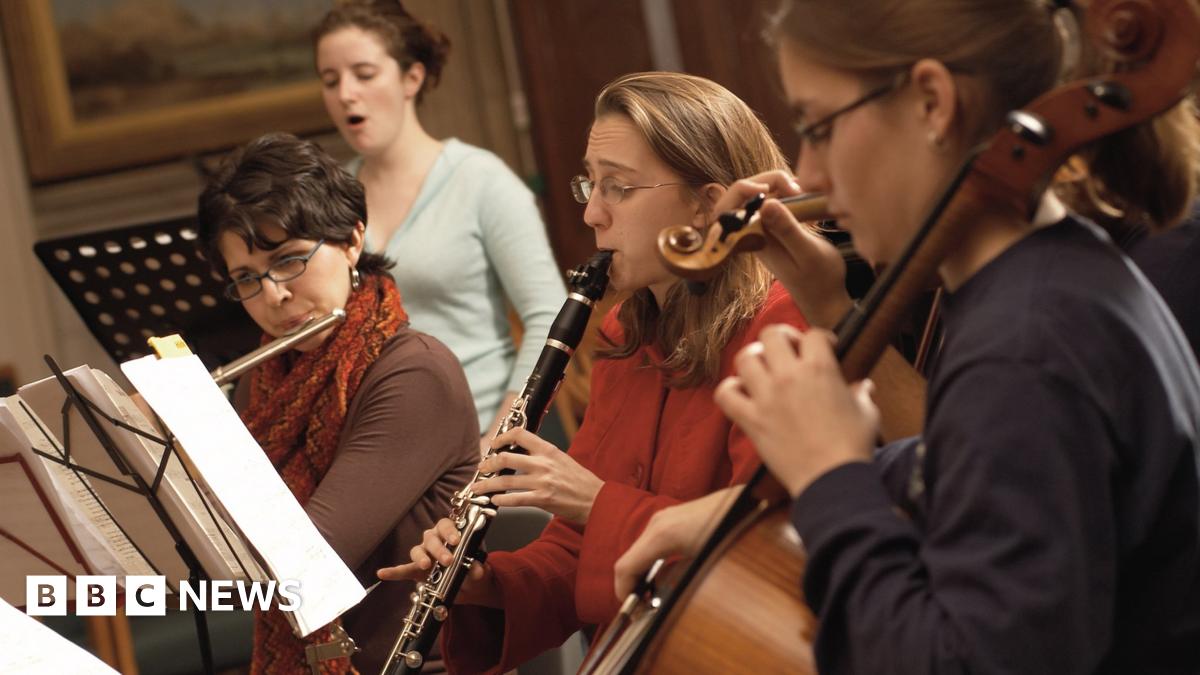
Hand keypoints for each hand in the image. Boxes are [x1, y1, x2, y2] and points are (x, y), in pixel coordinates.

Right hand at [376, 517, 500, 607]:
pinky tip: (382, 573)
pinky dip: (393, 572)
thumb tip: (477, 571)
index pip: (446, 525)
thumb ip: (476, 568)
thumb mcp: (477, 568)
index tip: (456, 541)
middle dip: (439, 549)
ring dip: (421, 557)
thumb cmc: (471, 569)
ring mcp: (424, 555)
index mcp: (449, 534)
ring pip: (417, 550)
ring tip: (426, 565)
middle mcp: (434, 541)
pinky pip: (403, 570)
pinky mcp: (416, 571)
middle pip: (431, 538)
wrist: (468, 586)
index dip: (450, 531)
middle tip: (448, 560)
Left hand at [471, 428, 602, 525]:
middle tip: (482, 467)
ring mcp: (542, 483)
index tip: (493, 444)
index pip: (520, 435)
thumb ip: (543, 455)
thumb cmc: (581, 481)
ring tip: (478, 487)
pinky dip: (501, 500)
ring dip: (487, 485)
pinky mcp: (543, 500)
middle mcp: (543, 464)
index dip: (502, 437)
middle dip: (488, 464)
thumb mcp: (563, 459)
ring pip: (505, 481)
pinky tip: (494, 500)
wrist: (597, 499)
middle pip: (505, 459)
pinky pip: (515, 499)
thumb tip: (522, 452)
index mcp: (549, 450)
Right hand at [612, 487, 740, 599]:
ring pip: (641, 551)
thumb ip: (677, 582)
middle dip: (632, 586)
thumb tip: (660, 601)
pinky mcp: (674, 518)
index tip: (630, 610)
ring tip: (651, 597)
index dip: (623, 592)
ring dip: (642, 574)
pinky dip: (652, 563)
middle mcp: (658, 523)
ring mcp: (665, 518)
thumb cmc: (730, 531)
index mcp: (661, 535)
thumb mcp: (704, 565)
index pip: (625, 566)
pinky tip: (664, 578)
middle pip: (631, 559)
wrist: (750, 502)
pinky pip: (652, 544)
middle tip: (640, 609)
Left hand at [715, 172, 852, 327]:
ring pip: (761, 194)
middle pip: (744, 193)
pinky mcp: (776, 227)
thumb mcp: (808, 252)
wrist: (825, 297)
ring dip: (781, 185)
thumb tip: (766, 203)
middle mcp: (754, 232)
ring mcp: (764, 229)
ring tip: (804, 194)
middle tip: (797, 188)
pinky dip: (789, 193)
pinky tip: (806, 200)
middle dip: (769, 181)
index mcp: (754, 240)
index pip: (728, 208)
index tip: (769, 189)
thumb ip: (787, 229)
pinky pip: (775, 201)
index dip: (743, 189)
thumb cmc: (819, 279)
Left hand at [715, 325, 877, 497]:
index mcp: (821, 368)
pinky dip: (730, 390)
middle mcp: (789, 376)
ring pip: (745, 357)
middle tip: (788, 352)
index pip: (813, 334)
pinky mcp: (751, 420)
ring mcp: (766, 397)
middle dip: (780, 339)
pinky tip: (743, 394)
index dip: (819, 338)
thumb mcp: (866, 413)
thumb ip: (861, 394)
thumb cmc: (852, 447)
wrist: (832, 480)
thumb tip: (863, 386)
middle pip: (771, 334)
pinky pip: (725, 393)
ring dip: (753, 359)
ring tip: (763, 370)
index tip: (823, 348)